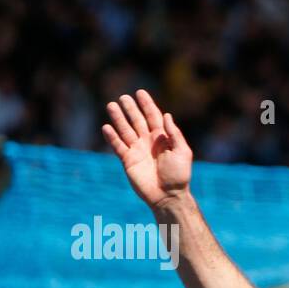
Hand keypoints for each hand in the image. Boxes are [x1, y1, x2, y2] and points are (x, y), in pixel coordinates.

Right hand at [101, 89, 192, 208]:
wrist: (168, 195)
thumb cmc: (179, 175)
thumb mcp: (182, 152)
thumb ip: (174, 134)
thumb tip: (166, 115)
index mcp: (162, 138)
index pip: (153, 117)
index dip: (147, 104)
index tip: (140, 92)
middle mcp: (148, 142)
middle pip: (137, 120)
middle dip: (130, 109)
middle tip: (123, 97)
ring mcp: (137, 150)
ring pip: (125, 130)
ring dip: (118, 118)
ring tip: (111, 105)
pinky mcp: (128, 161)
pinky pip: (118, 146)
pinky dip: (112, 137)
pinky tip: (106, 127)